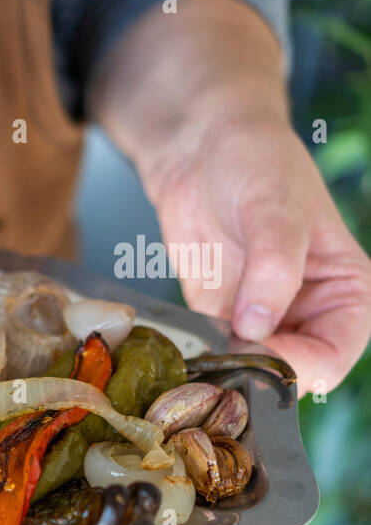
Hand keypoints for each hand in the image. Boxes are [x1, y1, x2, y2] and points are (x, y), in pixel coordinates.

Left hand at [89, 0, 370, 395]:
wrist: (201, 149)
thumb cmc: (256, 163)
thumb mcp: (274, 208)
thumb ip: (272, 269)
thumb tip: (257, 328)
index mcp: (345, 292)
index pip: (335, 355)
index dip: (300, 365)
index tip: (258, 350)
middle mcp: (307, 314)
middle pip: (290, 373)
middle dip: (256, 374)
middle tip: (219, 358)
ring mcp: (260, 320)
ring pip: (247, 370)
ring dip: (221, 370)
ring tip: (196, 354)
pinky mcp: (217, 318)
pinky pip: (210, 352)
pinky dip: (195, 357)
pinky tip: (178, 347)